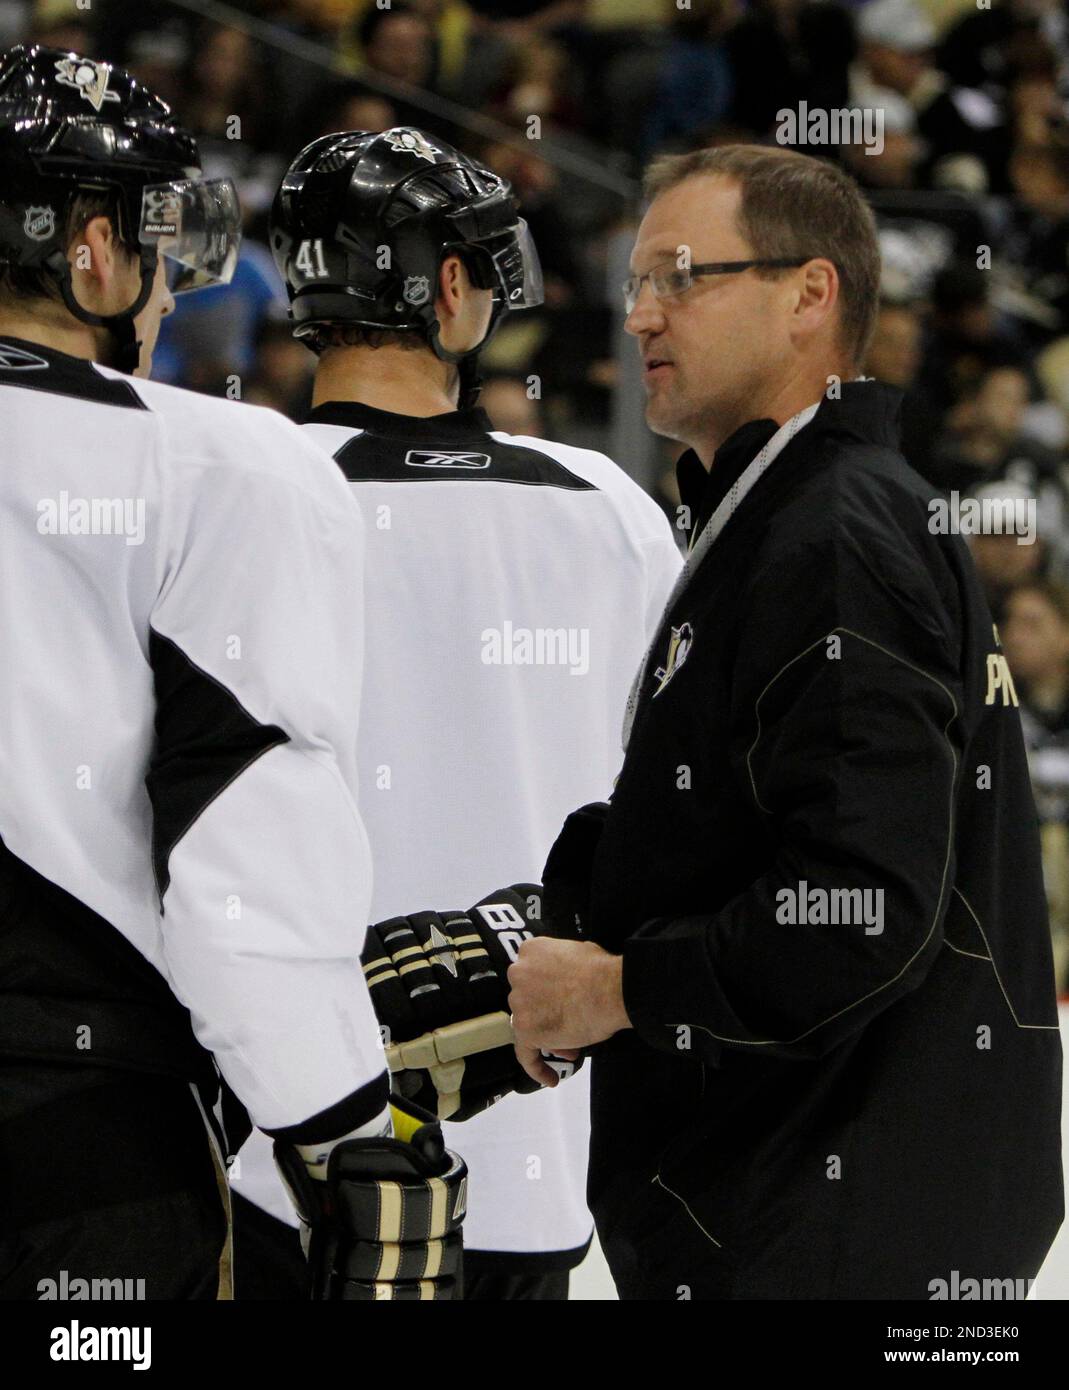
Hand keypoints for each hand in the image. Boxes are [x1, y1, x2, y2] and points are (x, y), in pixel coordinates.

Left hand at [508, 938, 629, 1086]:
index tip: (560, 1001)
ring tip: (571, 1052)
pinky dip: (536, 1067)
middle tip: (568, 1027)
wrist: (609, 989)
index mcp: (530, 951)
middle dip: (546, 1014)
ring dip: (548, 1038)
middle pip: (528, 1000)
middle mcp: (518, 973)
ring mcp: (519, 1002)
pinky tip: (551, 1078)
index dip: (546, 991)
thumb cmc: (601, 970)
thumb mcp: (579, 952)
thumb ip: (563, 966)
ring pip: (529, 1025)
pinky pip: (525, 1054)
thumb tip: (568, 984)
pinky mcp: (525, 1029)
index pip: (532, 975)